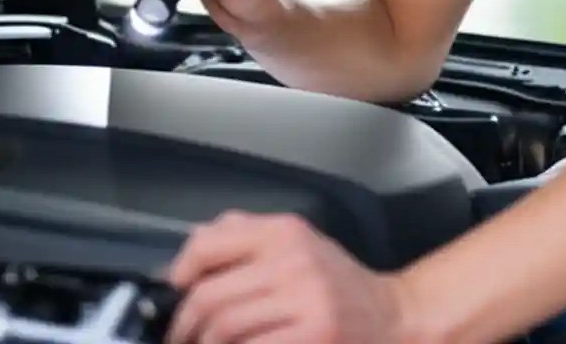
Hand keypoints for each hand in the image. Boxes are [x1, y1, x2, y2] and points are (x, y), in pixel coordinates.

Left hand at [164, 211, 418, 343]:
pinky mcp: (315, 335)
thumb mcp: (298, 244)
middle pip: (210, 296)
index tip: (171, 292)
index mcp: (284, 232)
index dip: (178, 273)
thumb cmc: (340, 286)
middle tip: (179, 338)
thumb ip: (245, 237)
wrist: (395, 317)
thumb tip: (187, 256)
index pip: (207, 244)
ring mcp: (305, 300)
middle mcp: (293, 260)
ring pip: (224, 328)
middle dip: (184, 325)